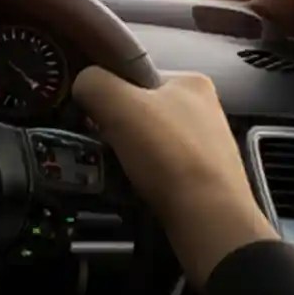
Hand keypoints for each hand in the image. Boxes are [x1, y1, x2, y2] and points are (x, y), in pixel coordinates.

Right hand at [72, 66, 277, 286]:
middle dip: (119, 128)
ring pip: (149, 142)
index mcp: (190, 80)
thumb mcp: (119, 104)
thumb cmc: (169, 155)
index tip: (95, 116)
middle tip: (104, 145)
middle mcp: (204, 108)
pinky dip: (145, 176)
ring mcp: (207, 145)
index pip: (134, 74)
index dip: (109, 93)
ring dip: (129, 155)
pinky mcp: (205, 178)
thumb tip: (83, 85)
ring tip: (120, 170)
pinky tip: (138, 187)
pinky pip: (161, 168)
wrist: (210, 220)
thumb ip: (93, 82)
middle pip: (140, 110)